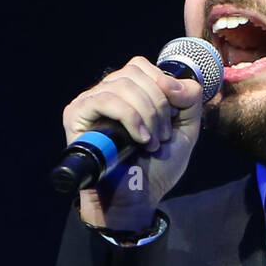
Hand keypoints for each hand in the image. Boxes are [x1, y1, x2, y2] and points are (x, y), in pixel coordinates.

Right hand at [62, 56, 204, 228]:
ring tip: (151, 143)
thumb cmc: (155, 169)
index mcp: (127, 93)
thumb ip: (189, 100)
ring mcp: (89, 103)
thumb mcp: (184, 130)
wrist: (136, 199)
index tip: (173, 115)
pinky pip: (105, 99)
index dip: (161, 83)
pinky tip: (138, 139)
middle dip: (158, 105)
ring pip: (122, 85)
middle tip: (162, 137)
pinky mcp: (76, 115)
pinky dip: (129, 117)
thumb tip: (171, 82)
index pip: (140, 65)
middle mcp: (106, 93)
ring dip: (146, 115)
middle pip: (134, 73)